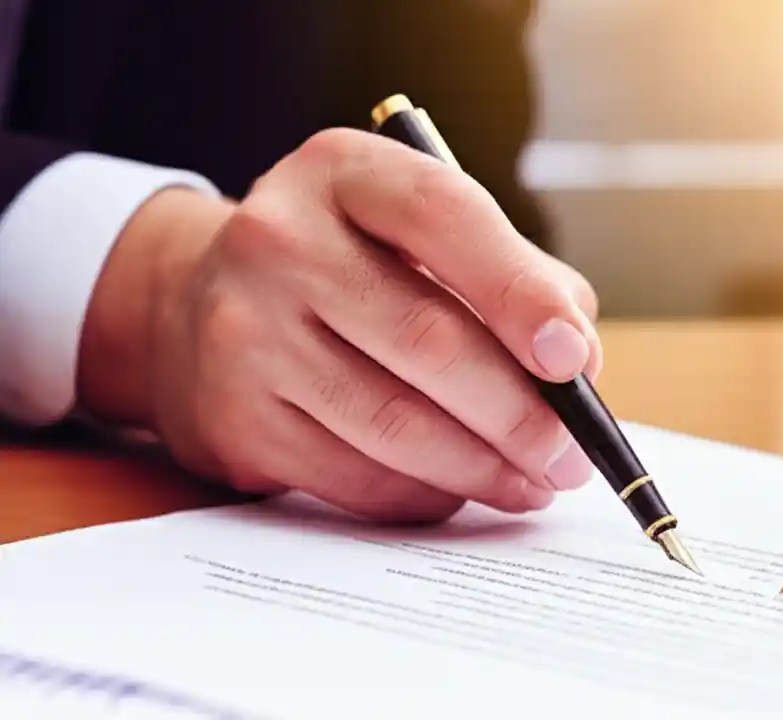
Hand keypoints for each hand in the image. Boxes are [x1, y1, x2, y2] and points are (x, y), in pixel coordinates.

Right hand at [77, 129, 601, 521]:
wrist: (193, 305)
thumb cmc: (350, 268)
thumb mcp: (423, 236)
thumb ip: (518, 280)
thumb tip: (580, 363)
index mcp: (344, 172)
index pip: (445, 217)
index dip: (520, 292)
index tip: (574, 359)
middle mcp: (280, 240)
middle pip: (427, 339)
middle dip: (519, 412)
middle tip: (571, 454)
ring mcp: (246, 331)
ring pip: (394, 424)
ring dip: (483, 468)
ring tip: (536, 482)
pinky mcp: (235, 418)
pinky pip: (355, 478)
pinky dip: (426, 494)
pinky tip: (463, 490)